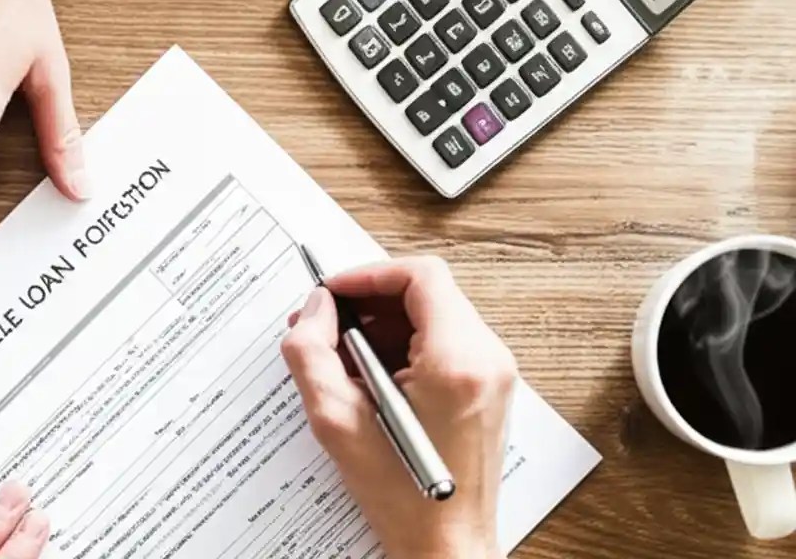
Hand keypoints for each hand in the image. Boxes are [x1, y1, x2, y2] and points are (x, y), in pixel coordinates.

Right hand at [280, 257, 517, 558]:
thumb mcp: (336, 420)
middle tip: (325, 324)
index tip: (332, 292)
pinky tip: (369, 377)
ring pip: (433, 315)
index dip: (368, 274)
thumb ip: (312, 352)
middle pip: (426, 292)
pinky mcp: (487, 387)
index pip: (420, 276)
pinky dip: (403, 346)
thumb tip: (315, 308)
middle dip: (370, 301)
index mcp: (457, 361)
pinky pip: (443, 342)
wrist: (446, 546)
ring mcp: (493, 373)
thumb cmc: (402, 498)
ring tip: (342, 358)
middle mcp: (486, 359)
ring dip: (383, 324)